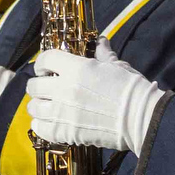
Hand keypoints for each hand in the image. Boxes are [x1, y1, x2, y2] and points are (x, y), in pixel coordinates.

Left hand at [24, 40, 166, 153]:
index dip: (42, 63)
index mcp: (76, 68)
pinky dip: (40, 125)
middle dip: (37, 85)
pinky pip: (41, 129)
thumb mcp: (116, 65)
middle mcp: (64, 89)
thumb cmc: (131, 89)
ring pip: (33, 108)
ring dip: (37, 106)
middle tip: (44, 88)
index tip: (44, 68)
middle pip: (33, 85)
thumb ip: (102, 54)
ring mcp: (63, 113)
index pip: (46, 59)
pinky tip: (46, 123)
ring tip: (44, 106)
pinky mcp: (66, 133)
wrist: (141, 118)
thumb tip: (100, 41)